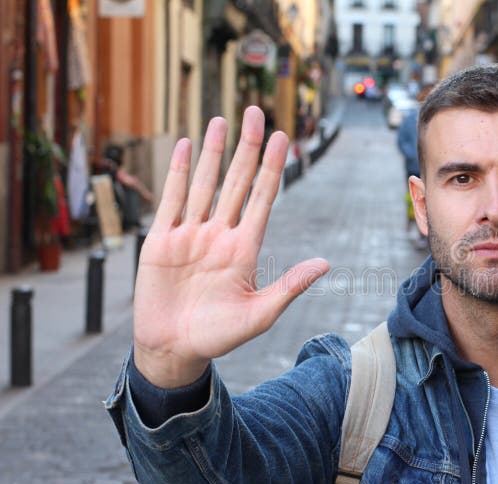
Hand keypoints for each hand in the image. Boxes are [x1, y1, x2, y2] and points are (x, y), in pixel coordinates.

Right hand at [133, 107, 329, 387]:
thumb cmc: (219, 336)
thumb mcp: (260, 314)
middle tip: (256, 111)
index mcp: (245, 249)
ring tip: (223, 119)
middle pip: (236, 181)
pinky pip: (172, 199)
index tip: (282, 138)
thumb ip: (289, 286)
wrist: (174, 349)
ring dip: (213, 151)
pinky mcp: (162, 240)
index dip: (271, 167)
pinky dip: (179, 172)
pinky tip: (187, 145)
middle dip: (246, 147)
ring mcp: (191, 234)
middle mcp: (220, 234)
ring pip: (205, 183)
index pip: (262, 198)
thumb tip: (326, 263)